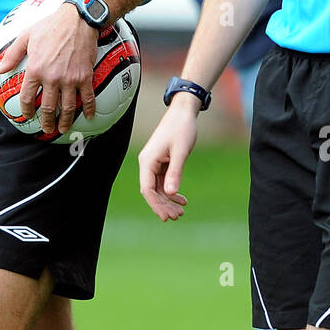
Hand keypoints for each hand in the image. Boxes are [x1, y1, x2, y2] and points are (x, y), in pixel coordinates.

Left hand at [0, 6, 97, 134]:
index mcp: (35, 69)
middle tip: (47, 128)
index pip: (28, 97)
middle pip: (48, 108)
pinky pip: (87, 97)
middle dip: (47, 122)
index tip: (28, 115)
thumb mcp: (25, 37)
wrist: (77, 19)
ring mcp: (70, 79)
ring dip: (65, 122)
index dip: (27, 110)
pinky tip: (89, 116)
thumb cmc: (50, 26)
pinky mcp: (85, 76)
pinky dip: (89, 109)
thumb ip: (11, 55)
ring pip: (68, 107)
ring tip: (63, 129)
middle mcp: (52, 78)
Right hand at [137, 97, 199, 220]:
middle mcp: (147, 163)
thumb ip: (175, 173)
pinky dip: (171, 190)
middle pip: (151, 191)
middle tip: (178, 216)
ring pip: (157, 188)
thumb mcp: (181, 151)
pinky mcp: (161, 162)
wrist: (183, 112)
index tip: (166, 217)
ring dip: (168, 200)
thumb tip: (171, 194)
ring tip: (181, 211)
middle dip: (163, 205)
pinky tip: (181, 199)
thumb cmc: (181, 128)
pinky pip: (163, 181)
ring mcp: (154, 163)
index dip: (156, 205)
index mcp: (147, 161)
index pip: (147, 189)